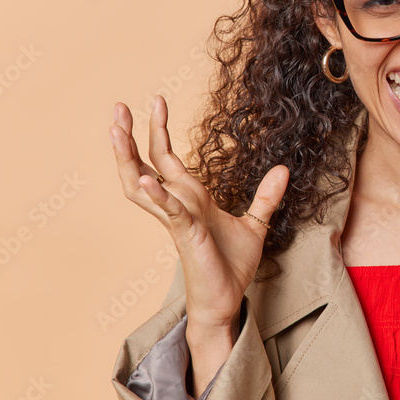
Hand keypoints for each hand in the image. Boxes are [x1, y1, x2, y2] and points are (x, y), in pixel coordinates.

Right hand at [109, 95, 287, 391]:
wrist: (228, 300)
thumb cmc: (232, 266)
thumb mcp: (255, 224)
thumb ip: (266, 198)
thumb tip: (283, 169)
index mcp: (190, 198)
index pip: (165, 158)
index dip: (158, 129)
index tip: (157, 99)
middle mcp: (177, 205)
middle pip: (142, 165)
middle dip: (129, 136)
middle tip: (117, 107)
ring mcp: (177, 219)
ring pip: (140, 186)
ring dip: (127, 159)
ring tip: (115, 131)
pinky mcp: (185, 236)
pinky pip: (169, 212)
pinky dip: (158, 196)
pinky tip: (148, 181)